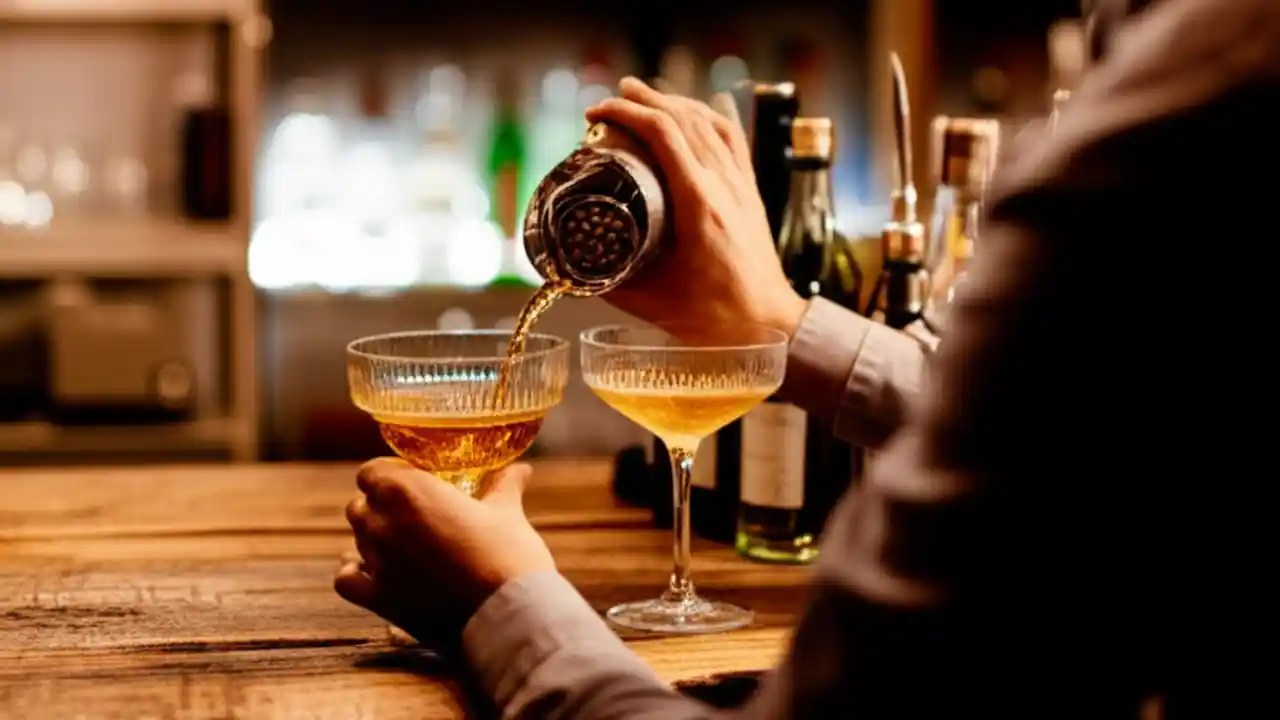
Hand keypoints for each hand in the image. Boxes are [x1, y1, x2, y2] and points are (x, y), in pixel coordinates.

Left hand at [334, 459, 554, 644]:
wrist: (507, 615)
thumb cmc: (508, 555)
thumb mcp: (507, 512)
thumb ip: (504, 485)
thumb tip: (520, 469)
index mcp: (407, 490)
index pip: (372, 471)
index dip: (390, 475)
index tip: (413, 482)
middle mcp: (381, 523)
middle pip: (361, 504)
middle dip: (382, 506)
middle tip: (415, 514)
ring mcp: (376, 562)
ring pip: (357, 538)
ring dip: (376, 537)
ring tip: (408, 545)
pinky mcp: (378, 598)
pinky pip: (347, 579)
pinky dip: (356, 573)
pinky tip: (375, 572)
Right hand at [584, 77, 806, 337]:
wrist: (769, 327)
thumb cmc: (716, 320)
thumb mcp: (650, 302)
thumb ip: (607, 282)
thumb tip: (569, 268)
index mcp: (699, 205)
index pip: (663, 134)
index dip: (626, 113)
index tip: (595, 114)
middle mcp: (724, 186)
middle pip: (684, 119)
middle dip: (644, 100)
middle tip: (610, 98)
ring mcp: (741, 186)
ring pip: (709, 122)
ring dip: (673, 102)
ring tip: (643, 95)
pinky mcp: (750, 192)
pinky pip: (731, 137)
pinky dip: (707, 116)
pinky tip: (692, 111)